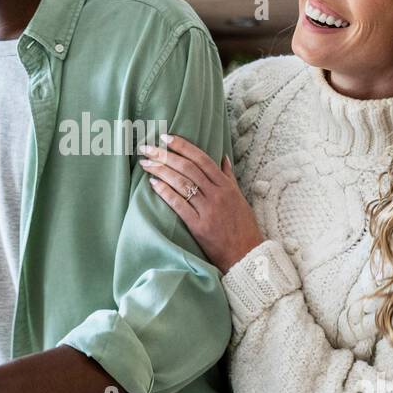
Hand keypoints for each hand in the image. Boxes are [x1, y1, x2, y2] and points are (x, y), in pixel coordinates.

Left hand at [139, 133, 264, 273]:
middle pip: (188, 168)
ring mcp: (208, 210)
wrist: (246, 255)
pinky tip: (153, 184)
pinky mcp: (199, 226)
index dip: (183, 146)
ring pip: (182, 183)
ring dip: (161, 171)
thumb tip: (223, 157)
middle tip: (148, 148)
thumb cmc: (243, 227)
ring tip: (146, 163)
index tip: (166, 137)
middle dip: (166, 156)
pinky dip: (165, 192)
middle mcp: (217, 194)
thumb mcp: (239, 198)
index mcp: (226, 186)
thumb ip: (229, 177)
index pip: (202, 159)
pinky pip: (179, 205)